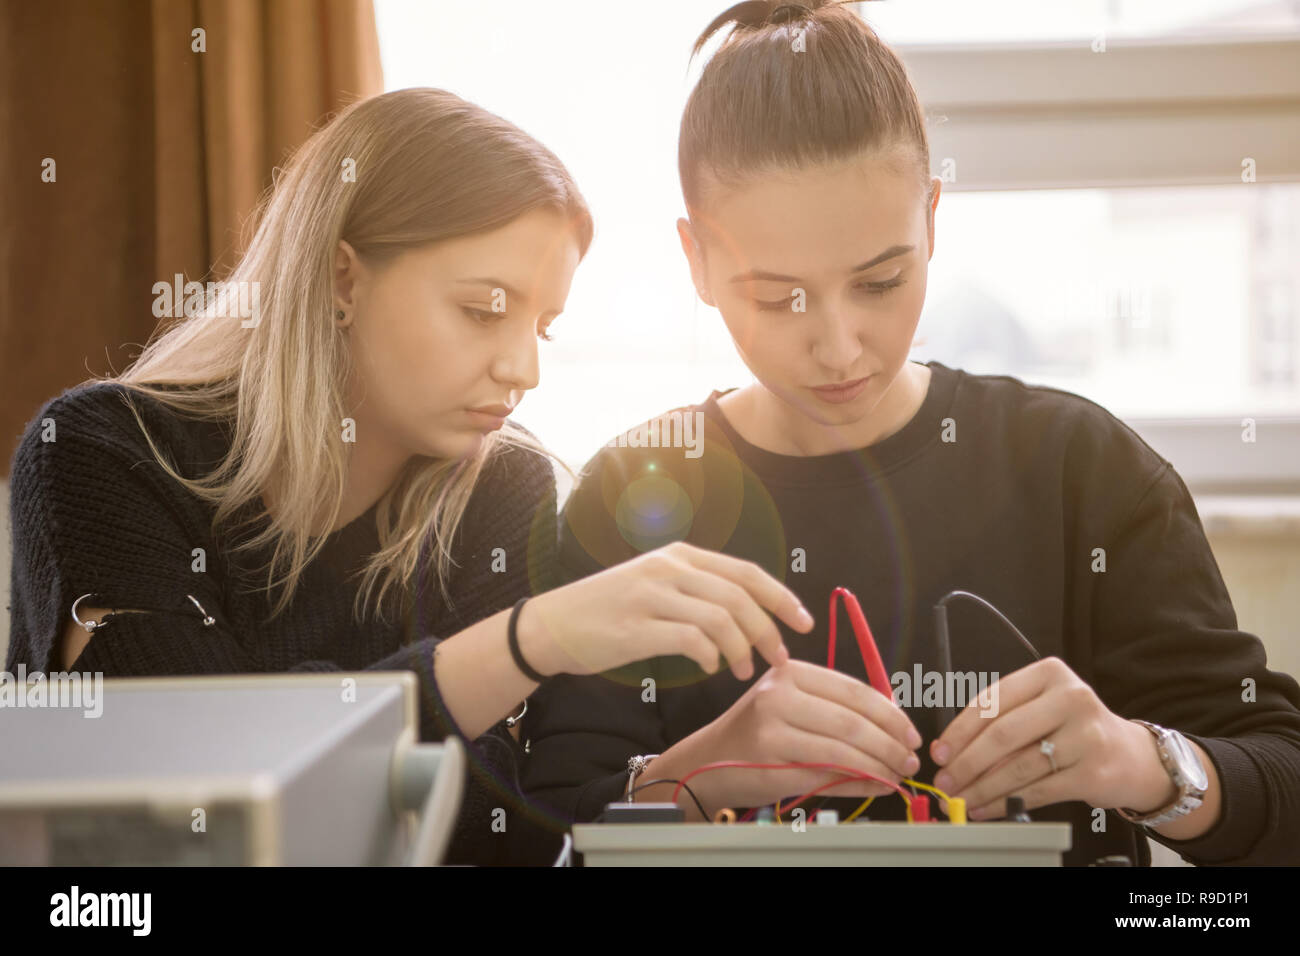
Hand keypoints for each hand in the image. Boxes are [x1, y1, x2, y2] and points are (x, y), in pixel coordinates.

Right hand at [521, 541, 810, 679]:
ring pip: (721, 618)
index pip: (747, 571)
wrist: (553, 625)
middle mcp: (669, 568)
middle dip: (769, 631)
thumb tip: (750, 611)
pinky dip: (711, 656)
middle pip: (740, 596)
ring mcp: (652, 595)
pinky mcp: (637, 627)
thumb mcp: (656, 582)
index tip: (804, 623)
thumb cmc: (609, 610)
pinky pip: (692, 640)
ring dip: (741, 649)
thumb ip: (697, 588)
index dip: (782, 597)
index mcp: (680, 555)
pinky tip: (711, 667)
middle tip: (778, 659)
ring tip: (742, 671)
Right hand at [663, 659, 922, 810]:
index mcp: (790, 672)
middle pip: (852, 721)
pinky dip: (859, 783)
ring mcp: (772, 730)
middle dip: (890, 743)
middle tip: (910, 758)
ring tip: (897, 774)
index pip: (853, 690)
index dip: (890, 714)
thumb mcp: (791, 706)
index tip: (911, 732)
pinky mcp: (770, 764)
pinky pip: (827, 775)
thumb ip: (837, 710)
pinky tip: (876, 786)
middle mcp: (778, 695)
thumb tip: (895, 728)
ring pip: (843, 750)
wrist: (707, 761)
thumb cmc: (757, 733)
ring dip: (879, 766)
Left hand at [930, 656, 1175, 819]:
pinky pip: (1038, 791)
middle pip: (1003, 734)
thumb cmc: (1072, 729)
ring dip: (983, 787)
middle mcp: (1071, 698)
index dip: (960, 730)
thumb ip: (1002, 720)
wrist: (1130, 756)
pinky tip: (988, 808)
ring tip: (962, 798)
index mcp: (1050, 674)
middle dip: (966, 762)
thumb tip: (951, 752)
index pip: (993, 700)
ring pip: (1019, 766)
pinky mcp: (1093, 772)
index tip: (940, 752)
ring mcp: (1086, 736)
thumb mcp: (1041, 708)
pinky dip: (1007, 803)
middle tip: (945, 781)